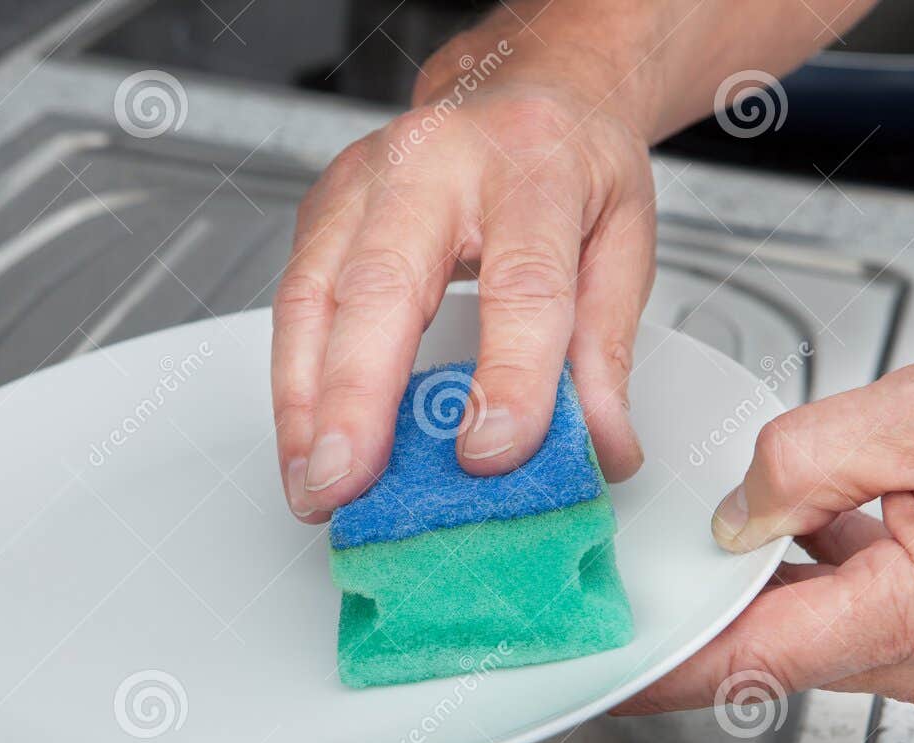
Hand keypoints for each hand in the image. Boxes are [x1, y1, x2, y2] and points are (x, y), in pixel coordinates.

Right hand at [270, 19, 657, 522]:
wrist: (527, 85)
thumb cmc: (569, 162)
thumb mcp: (622, 242)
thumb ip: (606, 349)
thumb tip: (600, 447)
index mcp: (531, 165)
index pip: (521, 281)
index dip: (507, 374)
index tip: (491, 454)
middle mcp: (433, 162)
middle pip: (382, 284)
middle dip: (356, 397)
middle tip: (349, 483)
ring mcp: (362, 182)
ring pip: (312, 297)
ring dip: (304, 406)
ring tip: (314, 486)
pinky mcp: (321, 210)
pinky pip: (291, 307)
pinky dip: (293, 387)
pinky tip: (303, 445)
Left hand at [617, 323, 913, 717]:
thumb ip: (806, 461)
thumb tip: (738, 514)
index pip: (752, 663)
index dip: (665, 671)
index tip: (605, 677)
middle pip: (782, 648)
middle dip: (720, 603)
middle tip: (666, 560)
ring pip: (826, 631)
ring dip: (785, 581)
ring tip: (787, 510)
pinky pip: (871, 620)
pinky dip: (836, 576)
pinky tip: (840, 518)